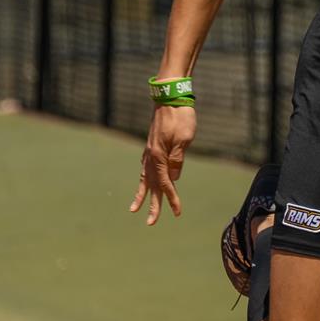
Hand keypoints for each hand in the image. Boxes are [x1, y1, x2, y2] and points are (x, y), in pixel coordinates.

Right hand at [129, 104, 195, 223]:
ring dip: (141, 194)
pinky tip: (144, 183)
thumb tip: (173, 178)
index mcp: (159, 156)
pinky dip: (144, 179)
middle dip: (152, 205)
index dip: (171, 199)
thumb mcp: (184, 139)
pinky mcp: (151, 146)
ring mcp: (149, 151)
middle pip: (151, 186)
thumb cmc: (181, 117)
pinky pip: (145, 168)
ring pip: (144, 178)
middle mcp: (151, 156)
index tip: (177, 213)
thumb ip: (177, 160)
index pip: (166, 184)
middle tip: (150, 223)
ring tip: (134, 209)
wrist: (170, 97)